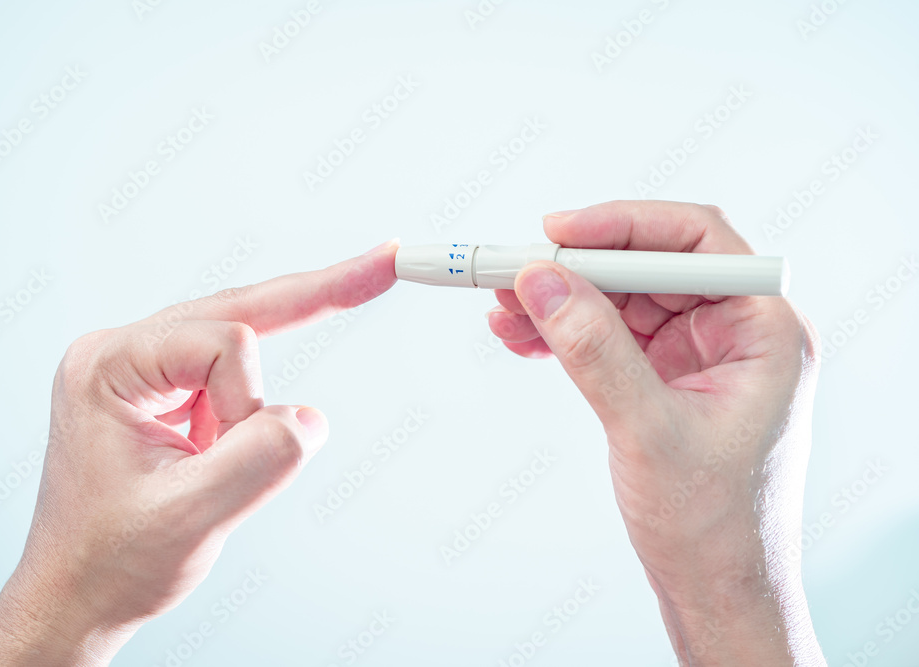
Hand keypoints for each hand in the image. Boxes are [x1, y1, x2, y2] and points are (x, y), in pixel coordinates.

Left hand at [0, 241, 398, 665]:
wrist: (76, 596)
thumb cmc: (109, 561)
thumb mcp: (188, 518)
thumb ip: (257, 462)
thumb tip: (309, 417)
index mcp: (109, 367)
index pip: (221, 344)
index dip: (248, 404)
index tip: (226, 460)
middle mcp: (120, 354)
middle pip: (238, 308)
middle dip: (315, 291)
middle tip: (380, 264)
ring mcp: (140, 371)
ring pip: (238, 335)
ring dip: (273, 372)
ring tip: (273, 396)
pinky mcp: (162, 393)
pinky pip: (229, 372)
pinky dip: (254, 402)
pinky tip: (240, 435)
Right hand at [487, 202, 823, 664]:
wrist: (713, 589)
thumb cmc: (711, 523)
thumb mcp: (648, 430)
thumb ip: (595, 350)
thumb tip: (542, 280)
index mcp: (765, 330)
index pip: (696, 241)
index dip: (624, 225)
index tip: (557, 232)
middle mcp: (737, 331)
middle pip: (649, 265)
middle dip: (578, 267)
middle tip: (513, 271)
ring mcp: (700, 353)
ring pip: (622, 298)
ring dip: (562, 299)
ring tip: (503, 308)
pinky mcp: (667, 377)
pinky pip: (610, 335)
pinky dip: (566, 333)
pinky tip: (522, 336)